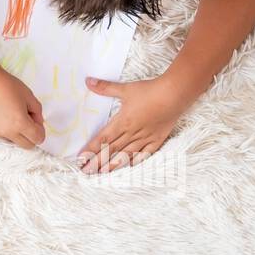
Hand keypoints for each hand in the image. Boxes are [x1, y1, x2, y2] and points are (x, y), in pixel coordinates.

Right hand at [0, 68, 45, 149]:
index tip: (36, 120)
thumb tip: (37, 123)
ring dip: (18, 133)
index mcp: (20, 123)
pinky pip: (3, 135)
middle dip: (31, 136)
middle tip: (27, 120)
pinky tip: (2, 114)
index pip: (38, 138)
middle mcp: (8, 132)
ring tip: (13, 115)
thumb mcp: (29, 96)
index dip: (40, 130)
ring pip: (15, 141)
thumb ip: (38, 112)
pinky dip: (7, 129)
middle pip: (28, 145)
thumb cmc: (7, 85)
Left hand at [77, 75, 193, 172]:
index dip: (91, 149)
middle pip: (111, 150)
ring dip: (113, 164)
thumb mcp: (125, 89)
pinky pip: (145, 154)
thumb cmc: (149, 91)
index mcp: (122, 122)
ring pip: (126, 155)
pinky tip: (129, 167)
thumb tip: (88, 81)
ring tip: (102, 173)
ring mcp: (145, 138)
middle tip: (86, 171)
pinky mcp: (157, 140)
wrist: (174, 95)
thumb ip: (105, 88)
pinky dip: (136, 161)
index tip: (81, 158)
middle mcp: (132, 133)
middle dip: (97, 161)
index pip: (103, 138)